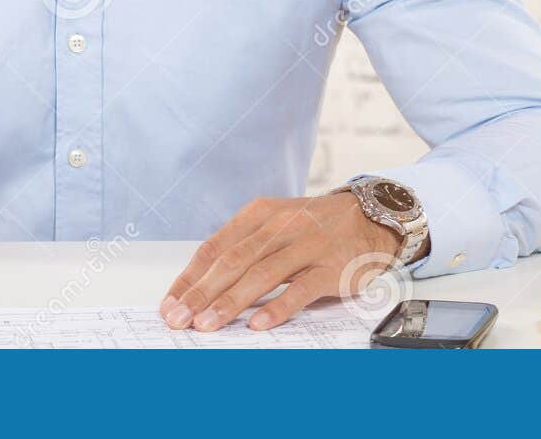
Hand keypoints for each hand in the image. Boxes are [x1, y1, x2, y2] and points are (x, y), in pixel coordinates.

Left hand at [159, 193, 402, 331]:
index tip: (170, 303)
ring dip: (230, 302)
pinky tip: (257, 324)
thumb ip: (244, 249)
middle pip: (232, 262)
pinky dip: (277, 307)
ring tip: (207, 325)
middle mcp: (279, 227)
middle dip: (201, 294)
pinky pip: (300, 289)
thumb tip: (203, 286)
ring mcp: (305, 245)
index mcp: (259, 215)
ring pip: (260, 274)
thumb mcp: (276, 225)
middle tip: (179, 319)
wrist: (370, 216)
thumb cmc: (314, 227)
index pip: (214, 248)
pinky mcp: (329, 267)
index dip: (189, 278)